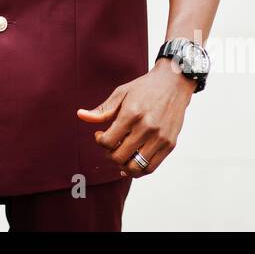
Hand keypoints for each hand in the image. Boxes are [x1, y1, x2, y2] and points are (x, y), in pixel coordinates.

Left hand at [76, 58, 194, 177]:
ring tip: (122, 154)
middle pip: (119, 157)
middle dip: (109, 154)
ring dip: (123, 165)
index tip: (100, 134)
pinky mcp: (170, 144)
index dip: (99, 141)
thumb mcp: (121, 93)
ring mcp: (160, 138)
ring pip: (135, 167)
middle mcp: (146, 128)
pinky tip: (133, 160)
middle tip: (111, 145)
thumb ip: (102, 110)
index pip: (107, 141)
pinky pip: (151, 167)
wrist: (173, 83)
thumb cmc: (145, 88)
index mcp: (131, 114)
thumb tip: (80, 116)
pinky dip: (139, 169)